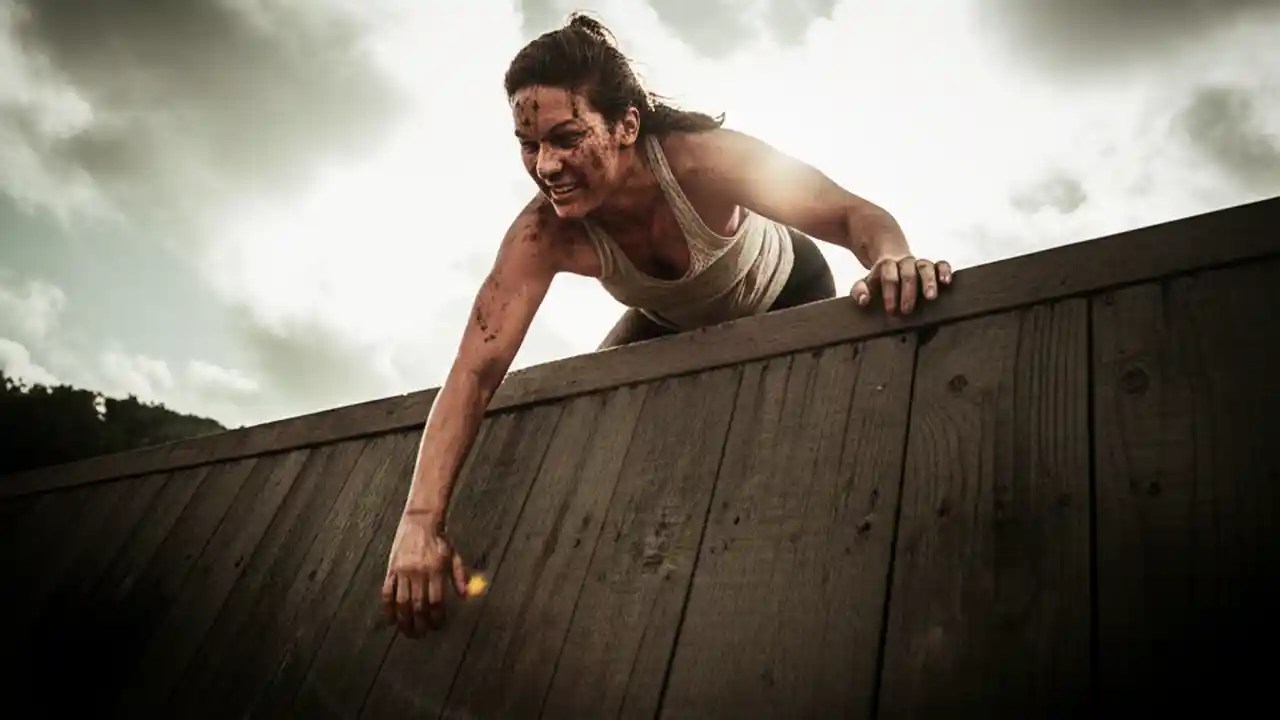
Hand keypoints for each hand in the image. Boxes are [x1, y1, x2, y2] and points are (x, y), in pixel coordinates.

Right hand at [382, 511, 468, 636]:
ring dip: (404, 621)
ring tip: (407, 632)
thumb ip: (459, 576)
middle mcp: (418, 572)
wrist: (420, 521)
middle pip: (418, 606)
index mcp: (435, 570)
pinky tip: (391, 619)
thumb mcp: (453, 555)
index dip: (436, 618)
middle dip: (420, 625)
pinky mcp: (391, 569)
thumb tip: (465, 597)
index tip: (437, 626)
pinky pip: (387, 592)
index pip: (436, 602)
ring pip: (401, 603)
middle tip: (421, 635)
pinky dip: (388, 608)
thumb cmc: (439, 540)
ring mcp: (403, 571)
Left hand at [851, 255, 952, 314]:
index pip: (888, 276)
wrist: (889, 258)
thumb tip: (863, 301)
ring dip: (929, 281)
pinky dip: (944, 270)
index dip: (889, 293)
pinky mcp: (932, 267)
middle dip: (908, 292)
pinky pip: (941, 264)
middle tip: (907, 310)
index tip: (891, 310)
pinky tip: (947, 281)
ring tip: (931, 297)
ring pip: (925, 266)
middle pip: (908, 272)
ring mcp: (919, 264)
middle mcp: (904, 263)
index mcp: (886, 266)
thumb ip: (859, 290)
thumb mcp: (865, 283)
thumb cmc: (878, 279)